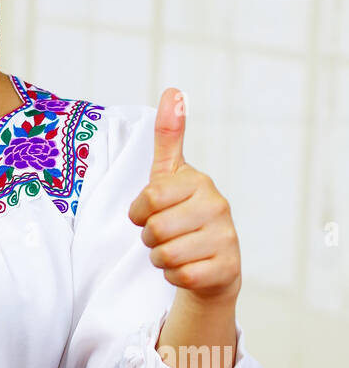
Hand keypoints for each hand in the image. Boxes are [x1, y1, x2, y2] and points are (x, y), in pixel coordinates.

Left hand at [127, 88, 241, 305]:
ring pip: (166, 255)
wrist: (211, 264)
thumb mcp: (169, 174)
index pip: (150, 199)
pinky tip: (187, 267)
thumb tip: (173, 91)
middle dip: (149, 239)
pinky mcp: (228, 269)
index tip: (146, 213)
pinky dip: (174, 277)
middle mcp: (218, 206)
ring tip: (175, 250)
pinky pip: (181, 277)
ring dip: (160, 259)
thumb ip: (168, 135)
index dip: (139, 212)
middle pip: (155, 230)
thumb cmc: (182, 214)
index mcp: (199, 182)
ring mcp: (226, 238)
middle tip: (163, 236)